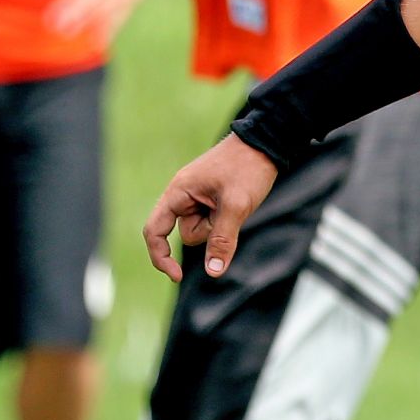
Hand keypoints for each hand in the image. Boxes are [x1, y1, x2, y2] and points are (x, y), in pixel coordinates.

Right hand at [142, 134, 278, 282]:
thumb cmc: (247, 168)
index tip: (177, 276)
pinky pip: (213, 222)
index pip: (154, 230)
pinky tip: (237, 202)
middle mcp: (182, 196)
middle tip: (230, 209)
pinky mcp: (210, 200)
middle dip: (209, 232)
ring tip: (236, 201)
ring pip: (203, 231)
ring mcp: (196, 198)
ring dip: (220, 225)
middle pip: (187, 234)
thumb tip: (213, 272)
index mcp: (177, 192)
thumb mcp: (236, 205)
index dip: (161, 256)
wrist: (265, 143)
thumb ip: (222, 239)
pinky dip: (225, 220)